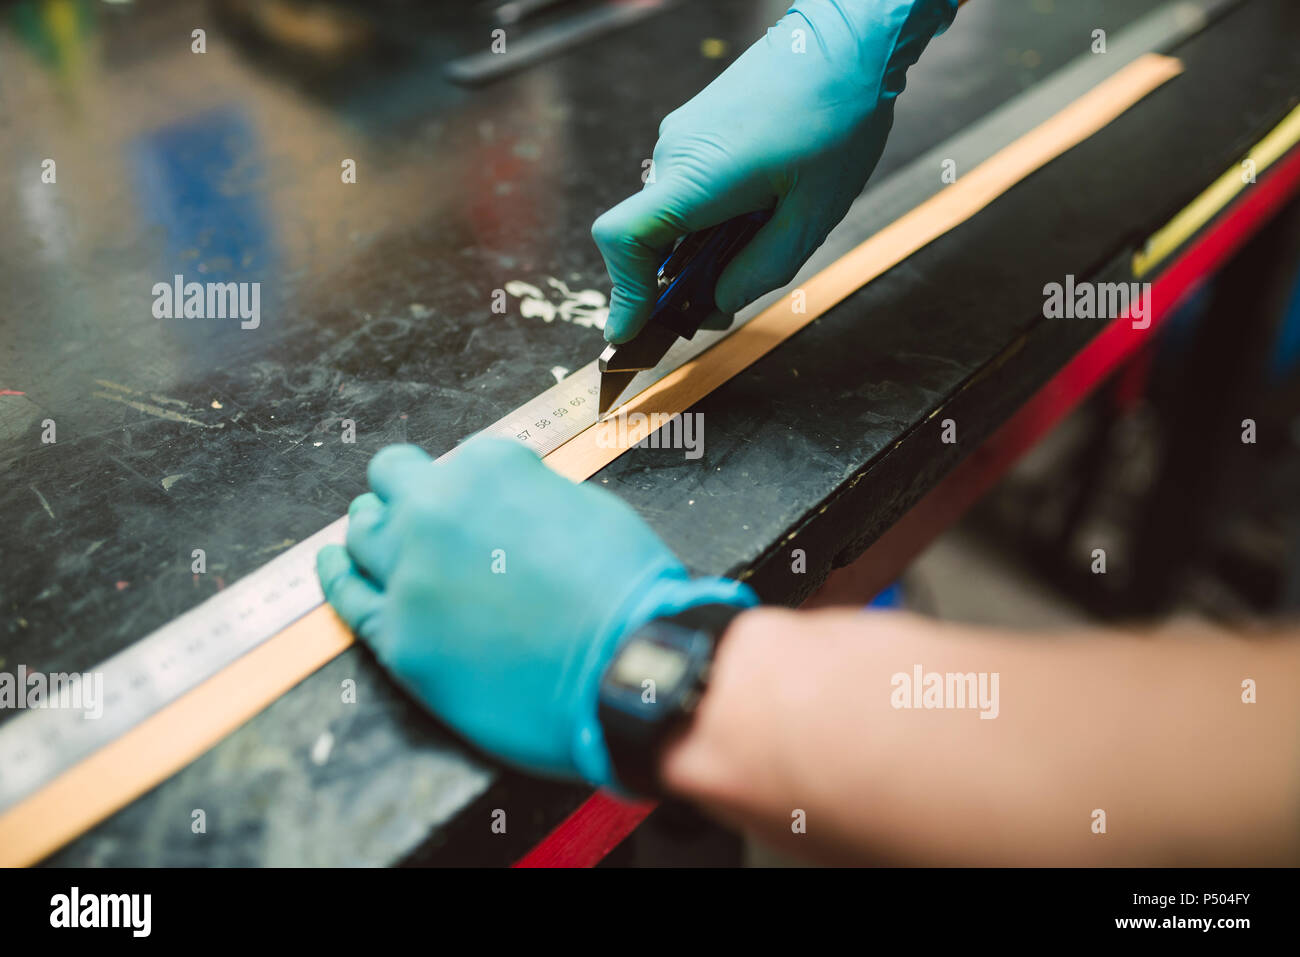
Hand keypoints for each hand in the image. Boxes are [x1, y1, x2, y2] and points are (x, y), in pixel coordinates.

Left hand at [316, 439, 755, 786]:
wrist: (628, 667)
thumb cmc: (625, 589)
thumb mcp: (584, 507)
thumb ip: (527, 498)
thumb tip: (503, 515)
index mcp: (486, 468)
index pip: (450, 464)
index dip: (461, 489)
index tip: (471, 510)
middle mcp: (435, 511)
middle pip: (390, 486)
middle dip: (403, 496)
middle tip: (416, 519)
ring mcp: (410, 577)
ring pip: (361, 537)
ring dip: (371, 535)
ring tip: (373, 541)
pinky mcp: (399, 639)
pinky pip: (348, 601)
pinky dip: (337, 578)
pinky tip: (334, 567)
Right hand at [592, 0, 958, 342]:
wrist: (848, 37)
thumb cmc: (838, 116)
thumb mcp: (812, 213)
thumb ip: (761, 268)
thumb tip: (717, 302)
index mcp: (697, 176)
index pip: (624, 240)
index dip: (622, 293)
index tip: (631, 331)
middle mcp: (674, 154)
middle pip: (650, 239)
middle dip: (680, 281)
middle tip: (727, 300)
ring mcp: (682, 137)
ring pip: (672, 216)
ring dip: (703, 246)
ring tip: (765, 235)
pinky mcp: (696, 129)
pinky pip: (686, 189)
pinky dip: (709, 217)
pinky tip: (761, 207)